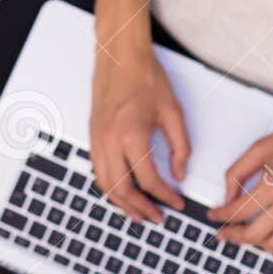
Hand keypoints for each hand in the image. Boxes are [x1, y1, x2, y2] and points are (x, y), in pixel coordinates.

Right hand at [90, 46, 189, 222]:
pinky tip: (122, 191)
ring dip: (121, 203)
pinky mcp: (92, 136)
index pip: (148, 180)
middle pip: (122, 190)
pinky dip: (110, 187)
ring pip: (104, 184)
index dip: (165, 196)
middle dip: (140, 209)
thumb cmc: (145, 77)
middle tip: (156, 218)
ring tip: (138, 213)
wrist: (119, 55)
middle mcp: (109, 140)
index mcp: (131, 135)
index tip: (177, 202)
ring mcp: (96, 139)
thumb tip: (178, 174)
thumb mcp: (173, 112)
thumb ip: (180, 147)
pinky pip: (97, 170)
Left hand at [210, 112, 272, 253]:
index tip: (213, 216)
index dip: (220, 216)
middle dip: (233, 236)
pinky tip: (268, 240)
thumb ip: (236, 174)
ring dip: (255, 244)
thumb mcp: (258, 148)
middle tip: (223, 233)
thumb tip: (227, 198)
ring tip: (244, 237)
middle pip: (254, 233)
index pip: (238, 211)